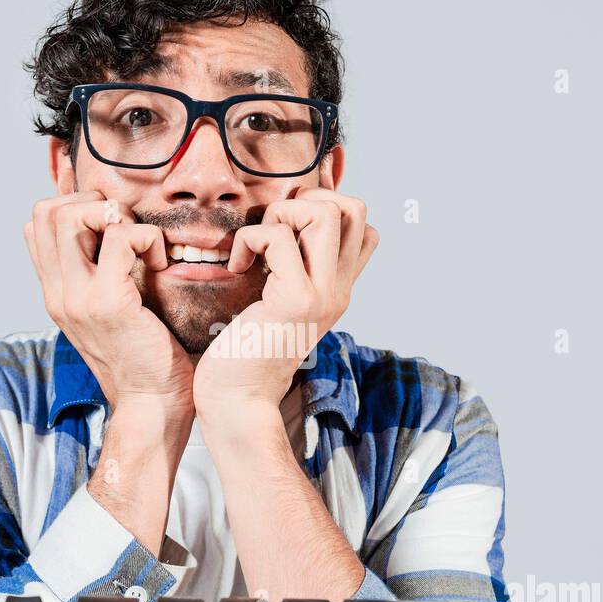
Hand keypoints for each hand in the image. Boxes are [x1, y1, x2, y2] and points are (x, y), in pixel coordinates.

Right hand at [24, 191, 194, 417]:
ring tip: (139, 243)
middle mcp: (58, 293)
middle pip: (45, 211)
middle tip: (125, 227)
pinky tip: (160, 263)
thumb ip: (104, 276)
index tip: (109, 219)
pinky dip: (147, 238)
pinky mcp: (108, 301)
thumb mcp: (111, 312)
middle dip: (90, 201)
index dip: (70, 204)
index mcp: (56, 293)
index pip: (36, 225)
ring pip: (72, 215)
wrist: (152, 406)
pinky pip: (120, 237)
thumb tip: (116, 234)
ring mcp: (78, 297)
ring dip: (115, 214)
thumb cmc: (144, 360)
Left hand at [193, 188, 378, 420]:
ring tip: (259, 245)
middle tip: (274, 231)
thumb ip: (289, 272)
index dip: (327, 209)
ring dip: (282, 214)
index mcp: (338, 289)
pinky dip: (250, 239)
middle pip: (353, 208)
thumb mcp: (278, 305)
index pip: (364, 228)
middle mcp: (339, 290)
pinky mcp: (295, 300)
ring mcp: (323, 294)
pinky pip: (278, 237)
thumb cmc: (246, 354)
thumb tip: (279, 227)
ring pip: (325, 212)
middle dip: (307, 200)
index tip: (288, 230)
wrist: (238, 401)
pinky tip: (238, 265)